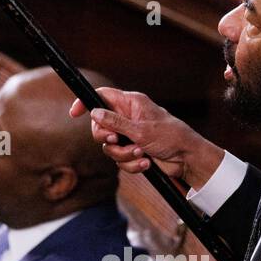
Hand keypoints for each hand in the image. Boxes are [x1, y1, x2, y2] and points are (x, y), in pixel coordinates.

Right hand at [68, 87, 224, 188]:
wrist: (187, 159)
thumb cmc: (171, 137)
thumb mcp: (141, 129)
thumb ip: (115, 122)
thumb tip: (94, 112)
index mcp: (131, 103)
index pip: (101, 96)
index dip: (86, 103)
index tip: (74, 113)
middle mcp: (128, 118)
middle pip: (100, 126)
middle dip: (106, 138)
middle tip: (116, 140)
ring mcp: (130, 135)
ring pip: (110, 147)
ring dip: (123, 154)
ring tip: (141, 153)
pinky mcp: (133, 151)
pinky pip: (121, 160)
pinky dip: (131, 164)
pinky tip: (146, 163)